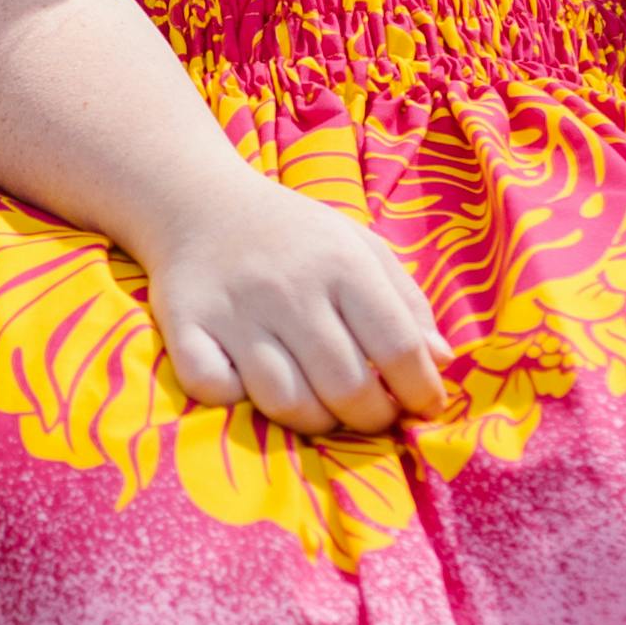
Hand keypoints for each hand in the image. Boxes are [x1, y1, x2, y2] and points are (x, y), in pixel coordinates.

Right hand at [146, 173, 455, 437]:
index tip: (425, 406)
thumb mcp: (361, 249)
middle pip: (345, 385)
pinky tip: (248, 386)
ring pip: (284, 401)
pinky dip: (234, 400)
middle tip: (373, 415)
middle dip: (372, 418)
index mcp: (342, 263)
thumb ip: (407, 302)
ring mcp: (234, 309)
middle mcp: (289, 287)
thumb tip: (440, 362)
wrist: (200, 202)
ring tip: (321, 409)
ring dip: (312, 422)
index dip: (421, 390)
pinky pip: (213, 388)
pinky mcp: (185, 325)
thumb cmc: (295, 236)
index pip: (398, 346)